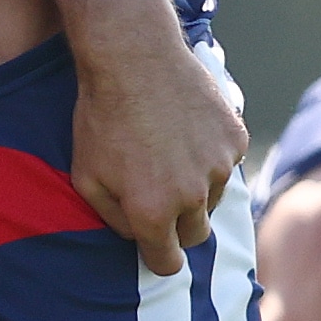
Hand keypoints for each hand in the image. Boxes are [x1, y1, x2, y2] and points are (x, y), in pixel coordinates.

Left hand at [70, 38, 246, 275]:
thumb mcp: (85, 174)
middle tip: (156, 196)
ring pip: (211, 198)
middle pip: (195, 236)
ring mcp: (218, 167)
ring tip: (164, 152)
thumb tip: (135, 237)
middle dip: (176, 226)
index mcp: (152, 212)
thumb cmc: (101, 116)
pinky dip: (208, 155)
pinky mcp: (235, 139)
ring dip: (193, 188)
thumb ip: (111, 217)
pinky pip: (224, 162)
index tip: (153, 247)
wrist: (133, 57)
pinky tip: (182, 130)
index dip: (157, 256)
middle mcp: (191, 196)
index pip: (167, 263)